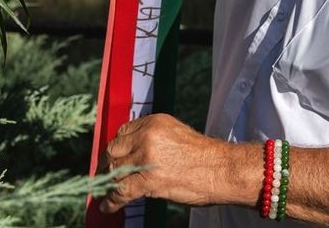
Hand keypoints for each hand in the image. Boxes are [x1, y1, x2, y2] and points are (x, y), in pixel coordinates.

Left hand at [100, 114, 249, 213]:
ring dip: (109, 182)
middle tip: (107, 174)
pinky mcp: (148, 180)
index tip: (114, 157)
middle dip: (109, 163)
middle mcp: (146, 136)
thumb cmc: (205, 156)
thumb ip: (154, 138)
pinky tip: (108, 206)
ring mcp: (146, 158)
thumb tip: (136, 151)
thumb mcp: (176, 134)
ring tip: (106, 191)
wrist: (222, 170)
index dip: (117, 147)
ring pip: (115, 170)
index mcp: (153, 122)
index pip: (123, 132)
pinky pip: (121, 190)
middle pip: (114, 149)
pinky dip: (112, 201)